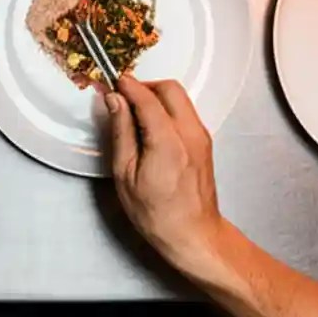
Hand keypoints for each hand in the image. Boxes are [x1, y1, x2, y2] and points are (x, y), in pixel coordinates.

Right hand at [105, 76, 223, 274]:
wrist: (193, 234)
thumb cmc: (156, 213)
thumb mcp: (125, 175)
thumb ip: (121, 132)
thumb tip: (115, 101)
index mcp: (167, 142)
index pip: (146, 98)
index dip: (127, 86)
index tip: (113, 83)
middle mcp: (190, 133)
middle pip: (169, 88)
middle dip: (145, 86)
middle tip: (123, 96)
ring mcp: (201, 136)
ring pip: (180, 98)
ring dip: (157, 96)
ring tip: (134, 113)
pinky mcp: (204, 142)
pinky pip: (186, 112)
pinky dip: (167, 109)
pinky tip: (151, 125)